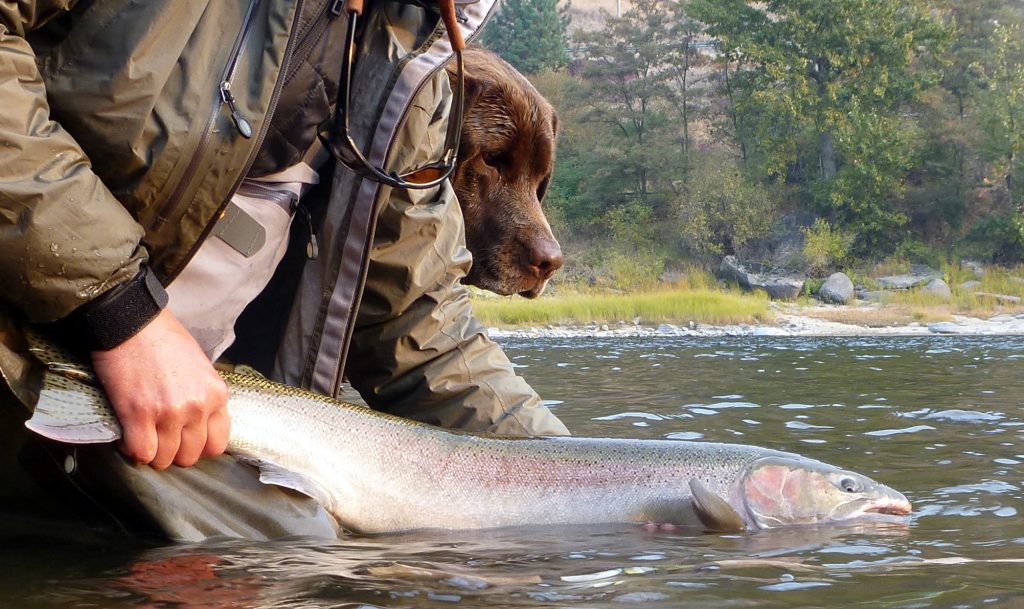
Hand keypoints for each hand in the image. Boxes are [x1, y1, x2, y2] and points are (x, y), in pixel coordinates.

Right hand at [91, 309, 229, 468]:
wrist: (133, 322)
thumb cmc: (165, 340)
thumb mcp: (201, 367)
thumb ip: (204, 396)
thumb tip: (199, 424)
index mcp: (216, 395)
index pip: (217, 443)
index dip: (199, 446)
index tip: (185, 440)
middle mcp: (197, 407)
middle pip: (190, 455)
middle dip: (174, 451)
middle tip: (161, 438)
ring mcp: (169, 412)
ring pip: (164, 458)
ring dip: (153, 453)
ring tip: (143, 437)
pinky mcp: (139, 414)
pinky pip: (141, 452)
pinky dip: (133, 450)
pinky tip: (129, 436)